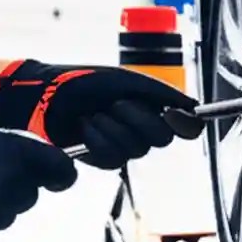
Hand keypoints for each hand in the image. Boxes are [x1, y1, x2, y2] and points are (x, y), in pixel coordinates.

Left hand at [0, 60, 198, 168]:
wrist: (47, 97)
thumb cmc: (84, 82)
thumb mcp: (124, 81)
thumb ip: (160, 93)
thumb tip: (194, 105)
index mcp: (153, 106)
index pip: (186, 124)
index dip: (186, 123)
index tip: (174, 115)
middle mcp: (143, 128)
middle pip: (163, 139)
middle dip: (139, 119)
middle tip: (117, 104)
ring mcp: (125, 145)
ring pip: (137, 149)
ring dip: (113, 128)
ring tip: (93, 114)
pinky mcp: (105, 160)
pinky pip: (115, 158)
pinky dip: (98, 140)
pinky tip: (85, 127)